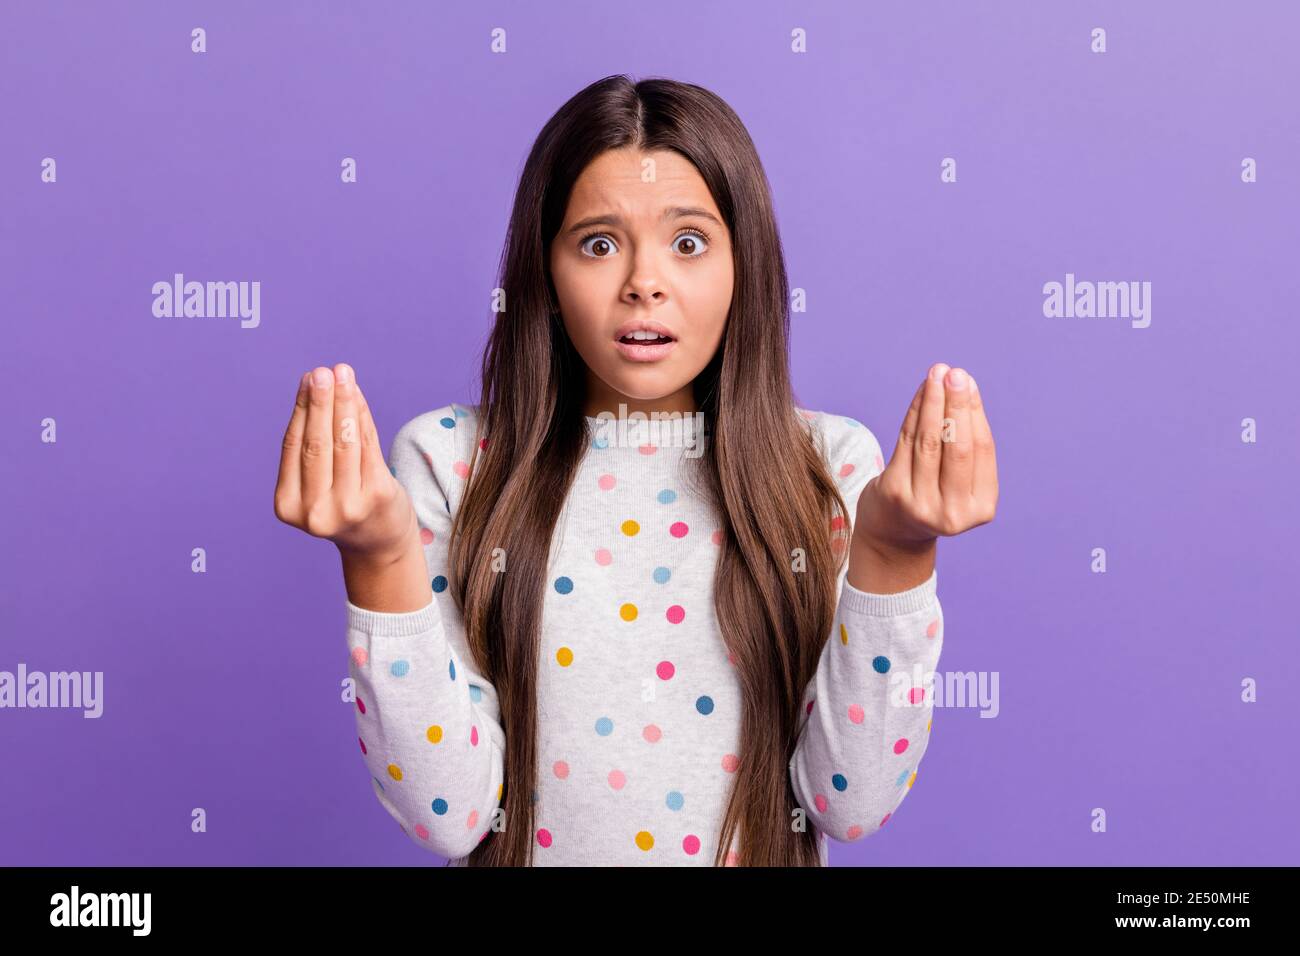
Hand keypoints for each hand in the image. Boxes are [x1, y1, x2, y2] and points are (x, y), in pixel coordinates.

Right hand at [273, 364, 417, 562]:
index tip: (307, 379)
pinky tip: (358, 397)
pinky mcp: (377, 497)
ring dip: (344, 403)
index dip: (301, 410)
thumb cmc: (343, 504)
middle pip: (317, 444)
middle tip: (322, 371)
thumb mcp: (317, 483)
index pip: (293, 447)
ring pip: (344, 442)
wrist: (378, 543)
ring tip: (343, 374)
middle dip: (321, 402)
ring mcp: (348, 506)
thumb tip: (315, 387)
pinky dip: (362, 417)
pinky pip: (369, 447)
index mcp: (288, 506)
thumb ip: (312, 443)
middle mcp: (315, 511)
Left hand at [855, 363, 997, 551]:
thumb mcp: (960, 481)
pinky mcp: (895, 493)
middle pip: (957, 447)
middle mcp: (953, 513)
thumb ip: (966, 444)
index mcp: (980, 508)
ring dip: (933, 403)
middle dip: (956, 405)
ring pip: (929, 442)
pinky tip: (921, 393)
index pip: (981, 450)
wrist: (894, 531)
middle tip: (955, 374)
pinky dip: (914, 414)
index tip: (968, 383)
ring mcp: (922, 505)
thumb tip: (964, 389)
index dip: (974, 413)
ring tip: (936, 375)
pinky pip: (906, 443)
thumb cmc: (934, 495)